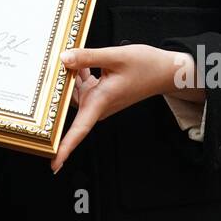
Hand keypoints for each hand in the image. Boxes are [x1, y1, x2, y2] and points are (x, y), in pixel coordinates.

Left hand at [50, 45, 187, 172]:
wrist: (167, 71)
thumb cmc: (147, 66)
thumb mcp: (116, 56)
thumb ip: (88, 57)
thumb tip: (65, 58)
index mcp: (102, 101)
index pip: (80, 130)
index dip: (65, 148)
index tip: (54, 163)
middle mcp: (100, 105)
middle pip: (71, 104)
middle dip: (59, 90)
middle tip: (54, 68)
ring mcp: (101, 100)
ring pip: (76, 92)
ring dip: (71, 77)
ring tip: (70, 57)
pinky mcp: (103, 93)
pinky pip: (83, 86)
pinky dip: (80, 74)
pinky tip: (81, 61)